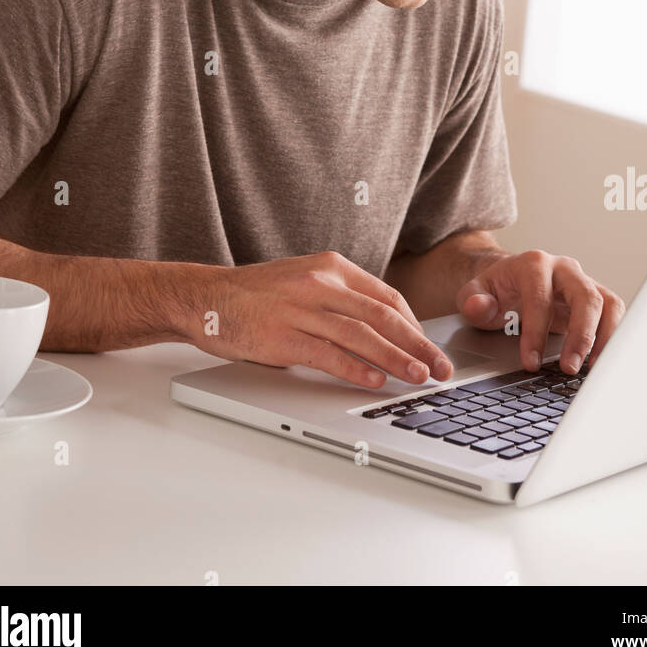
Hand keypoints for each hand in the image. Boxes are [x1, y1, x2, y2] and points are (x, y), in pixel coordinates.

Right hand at [180, 251, 454, 389]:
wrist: (206, 296)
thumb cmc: (258, 295)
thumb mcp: (306, 282)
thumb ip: (341, 299)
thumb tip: (383, 331)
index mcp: (332, 267)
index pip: (387, 297)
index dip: (414, 326)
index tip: (430, 348)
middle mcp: (321, 282)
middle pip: (383, 315)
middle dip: (418, 345)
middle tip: (440, 368)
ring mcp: (301, 308)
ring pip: (362, 335)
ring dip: (396, 359)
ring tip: (419, 377)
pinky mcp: (283, 335)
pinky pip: (328, 353)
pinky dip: (356, 368)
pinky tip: (376, 380)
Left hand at [455, 249, 625, 374]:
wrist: (509, 279)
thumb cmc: (495, 289)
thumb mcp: (473, 292)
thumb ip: (472, 300)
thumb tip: (478, 306)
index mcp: (534, 264)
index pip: (541, 297)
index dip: (536, 331)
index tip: (530, 362)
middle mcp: (564, 270)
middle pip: (585, 296)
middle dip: (580, 334)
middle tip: (569, 368)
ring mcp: (583, 283)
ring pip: (609, 303)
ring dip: (605, 338)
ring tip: (594, 369)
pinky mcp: (596, 300)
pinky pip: (613, 315)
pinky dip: (613, 338)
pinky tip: (602, 363)